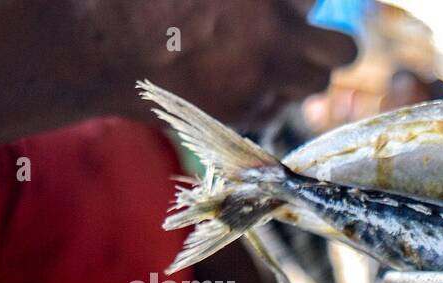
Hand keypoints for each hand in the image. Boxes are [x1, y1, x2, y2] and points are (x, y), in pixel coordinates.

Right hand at [88, 0, 357, 124]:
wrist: (98, 44)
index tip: (293, 9)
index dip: (302, 5)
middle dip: (327, 46)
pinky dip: (265, 100)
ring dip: (301, 75)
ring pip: (317, 86)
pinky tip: (234, 84)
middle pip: (344, 49)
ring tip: (269, 65)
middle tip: (302, 42)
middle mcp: (276, 34)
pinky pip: (278, 111)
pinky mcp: (247, 112)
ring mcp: (265, 78)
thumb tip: (284, 5)